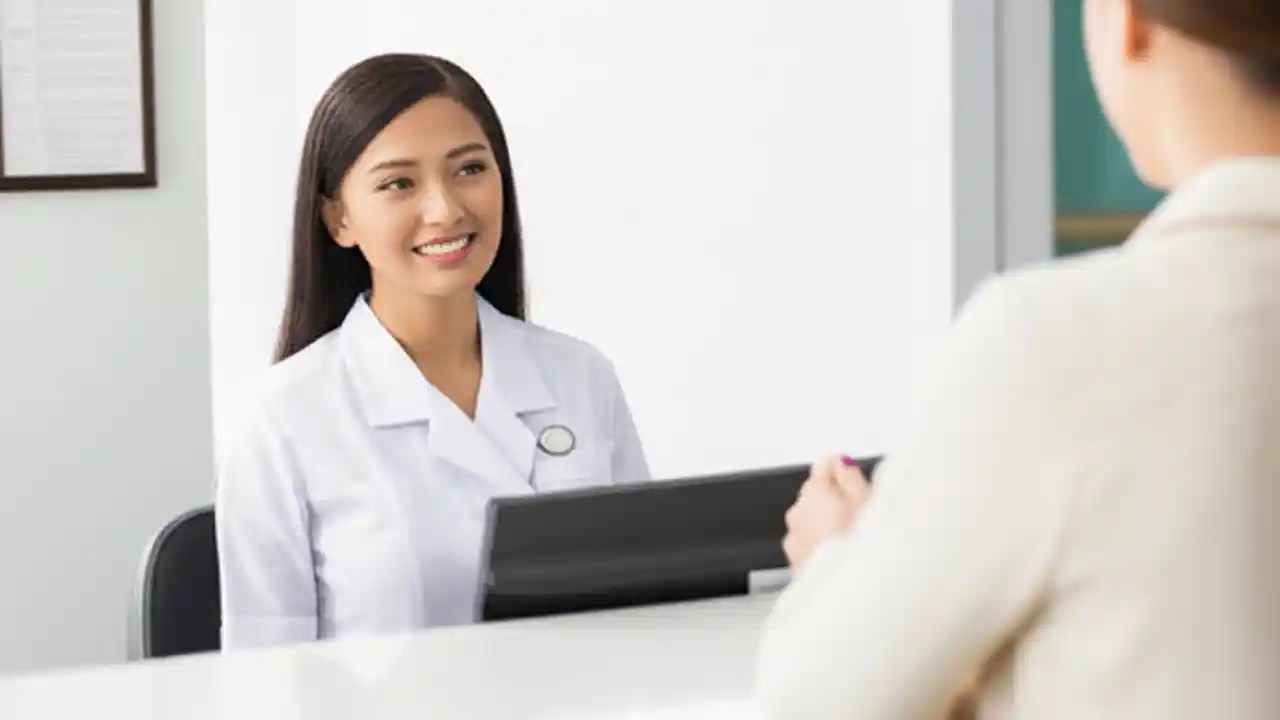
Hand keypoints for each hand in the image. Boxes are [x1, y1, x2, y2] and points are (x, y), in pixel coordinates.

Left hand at [782, 455, 870, 569]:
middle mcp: (797, 512)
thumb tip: (842, 463)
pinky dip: (821, 546)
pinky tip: (842, 556)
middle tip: (862, 514)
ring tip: (854, 539)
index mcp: (814, 491)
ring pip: (811, 521)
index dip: (843, 471)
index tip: (855, 479)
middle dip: (835, 499)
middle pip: (815, 494)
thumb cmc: (861, 547)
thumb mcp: (868, 502)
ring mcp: (794, 540)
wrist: (852, 592)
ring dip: (827, 524)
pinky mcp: (796, 563)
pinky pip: (809, 545)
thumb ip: (851, 476)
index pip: (824, 465)